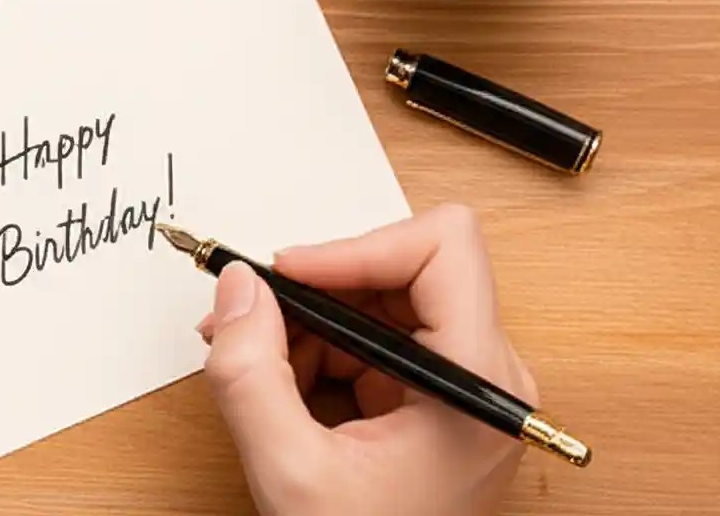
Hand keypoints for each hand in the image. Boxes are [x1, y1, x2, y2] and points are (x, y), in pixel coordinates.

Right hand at [198, 204, 536, 515]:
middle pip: (403, 268)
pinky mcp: (427, 398)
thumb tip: (237, 288)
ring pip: (378, 300)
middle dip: (317, 286)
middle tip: (251, 311)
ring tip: (257, 362)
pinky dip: (315, 348)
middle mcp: (482, 372)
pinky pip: (367, 338)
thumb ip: (251, 374)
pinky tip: (281, 385)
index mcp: (476, 384)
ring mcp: (456, 385)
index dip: (357, 246)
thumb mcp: (291, 472)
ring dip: (307, 319)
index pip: (442, 248)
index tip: (290, 271)